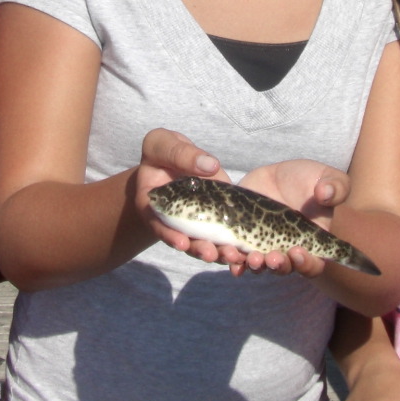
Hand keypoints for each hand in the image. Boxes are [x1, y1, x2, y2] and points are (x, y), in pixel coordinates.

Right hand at [131, 128, 233, 265]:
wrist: (175, 159)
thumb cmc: (163, 150)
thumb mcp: (162, 144)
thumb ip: (181, 154)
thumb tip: (210, 165)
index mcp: (153, 205)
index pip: (158, 224)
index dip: (169, 235)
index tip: (183, 243)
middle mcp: (173, 220)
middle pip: (184, 240)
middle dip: (198, 249)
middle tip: (211, 254)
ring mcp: (195, 221)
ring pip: (205, 242)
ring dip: (219, 251)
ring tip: (233, 256)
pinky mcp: (215, 217)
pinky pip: (223, 232)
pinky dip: (234, 241)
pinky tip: (247, 248)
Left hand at [230, 160, 349, 275]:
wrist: (280, 178)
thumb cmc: (311, 181)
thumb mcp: (327, 178)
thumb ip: (335, 186)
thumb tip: (326, 193)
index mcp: (313, 244)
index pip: (313, 265)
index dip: (306, 264)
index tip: (297, 251)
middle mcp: (288, 252)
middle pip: (283, 269)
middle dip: (276, 266)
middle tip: (271, 257)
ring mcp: (264, 247)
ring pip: (258, 265)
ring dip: (252, 264)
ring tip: (248, 256)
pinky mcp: (243, 238)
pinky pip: (237, 255)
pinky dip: (232, 259)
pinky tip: (228, 255)